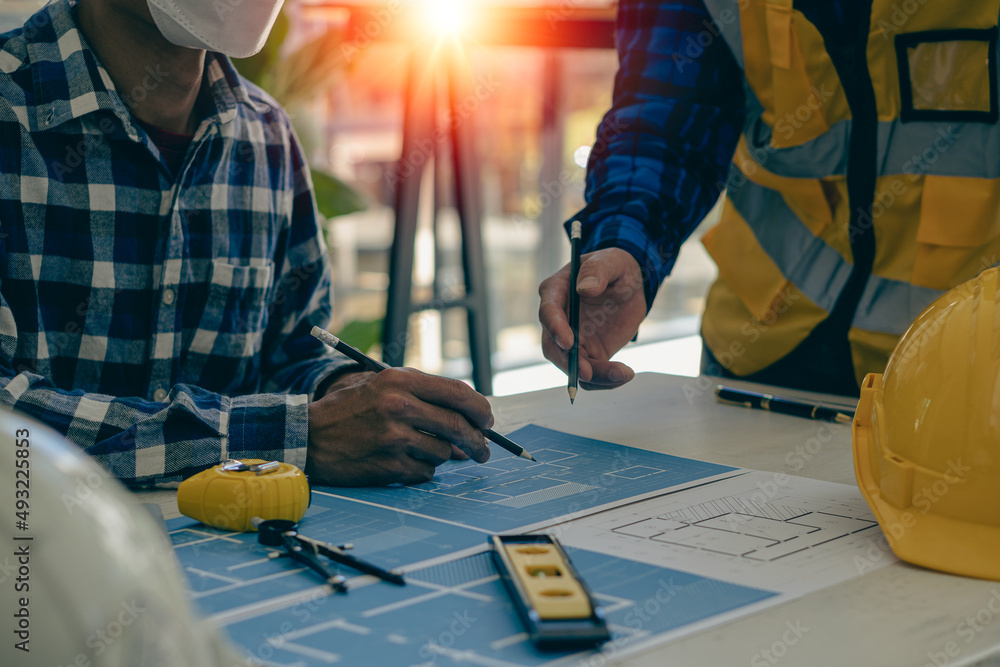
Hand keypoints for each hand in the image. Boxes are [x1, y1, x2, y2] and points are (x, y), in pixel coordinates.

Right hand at [305, 367, 492, 485]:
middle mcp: (399, 406)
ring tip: (421, 449)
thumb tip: (468, 420)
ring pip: (443, 452)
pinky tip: (405, 461)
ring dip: (441, 455)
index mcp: (400, 380)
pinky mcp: (389, 465)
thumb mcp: (383, 386)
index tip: (487, 421)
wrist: (309, 436)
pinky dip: (422, 469)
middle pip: (458, 426)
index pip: (458, 392)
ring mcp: (395, 437)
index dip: (480, 409)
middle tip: (483, 450)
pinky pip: (425, 471)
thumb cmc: (350, 409)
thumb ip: (425, 396)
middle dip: (478, 441)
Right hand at [538, 247, 646, 389]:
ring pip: (571, 366)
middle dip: (568, 363)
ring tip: (621, 374)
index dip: (555, 328)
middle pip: (553, 346)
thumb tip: (585, 289)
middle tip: (588, 374)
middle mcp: (558, 319)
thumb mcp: (612, 261)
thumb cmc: (616, 267)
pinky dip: (605, 380)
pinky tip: (624, 375)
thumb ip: (598, 271)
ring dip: (592, 376)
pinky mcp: (588, 353)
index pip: (548, 312)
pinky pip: (590, 373)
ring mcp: (571, 339)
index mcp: (556, 291)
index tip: (569, 342)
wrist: (630, 284)